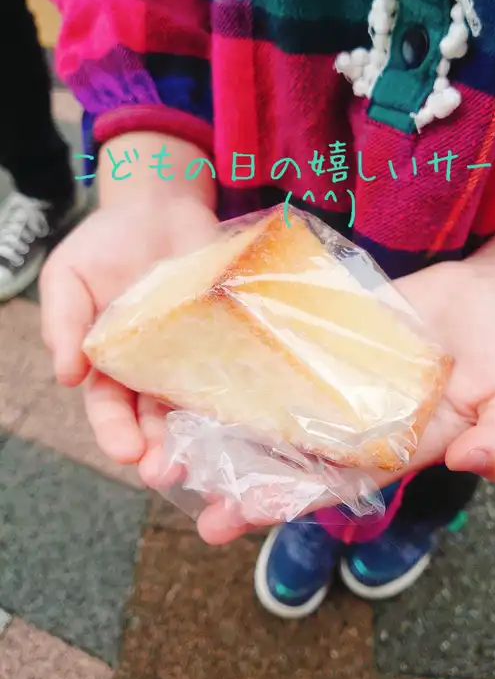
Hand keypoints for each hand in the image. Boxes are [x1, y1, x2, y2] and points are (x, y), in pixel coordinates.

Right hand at [40, 133, 219, 466]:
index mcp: (110, 364)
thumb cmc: (108, 241)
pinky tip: (249, 420)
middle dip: (160, 451)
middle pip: (155, 420)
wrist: (161, 205)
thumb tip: (65, 375)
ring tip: (208, 462)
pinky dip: (240, 398)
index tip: (126, 451)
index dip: (116, 432)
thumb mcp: (69, 275)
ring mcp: (194, 357)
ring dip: (200, 438)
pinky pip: (235, 373)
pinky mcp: (227, 339)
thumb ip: (62, 322)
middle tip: (168, 473)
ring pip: (196, 407)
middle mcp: (152, 370)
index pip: (110, 409)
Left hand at [192, 259, 494, 543]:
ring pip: (271, 409)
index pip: (334, 481)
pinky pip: (276, 355)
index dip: (289, 498)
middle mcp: (352, 420)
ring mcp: (331, 379)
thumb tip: (479, 464)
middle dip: (235, 475)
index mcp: (393, 446)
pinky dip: (238, 368)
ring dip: (221, 427)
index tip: (241, 512)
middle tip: (174, 487)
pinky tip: (191, 373)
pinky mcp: (320, 337)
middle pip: (287, 454)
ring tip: (165, 441)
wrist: (487, 296)